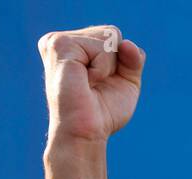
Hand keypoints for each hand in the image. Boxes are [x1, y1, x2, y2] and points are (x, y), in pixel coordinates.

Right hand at [37, 25, 144, 145]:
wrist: (87, 132)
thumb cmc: (103, 113)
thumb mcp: (127, 82)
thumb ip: (133, 59)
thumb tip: (129, 43)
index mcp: (75, 46)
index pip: (113, 36)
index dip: (121, 61)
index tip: (104, 83)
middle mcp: (63, 40)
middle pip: (112, 33)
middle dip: (115, 62)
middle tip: (95, 85)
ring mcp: (58, 40)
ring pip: (109, 37)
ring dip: (108, 67)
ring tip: (89, 84)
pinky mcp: (59, 45)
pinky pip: (102, 47)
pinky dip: (102, 69)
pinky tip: (86, 81)